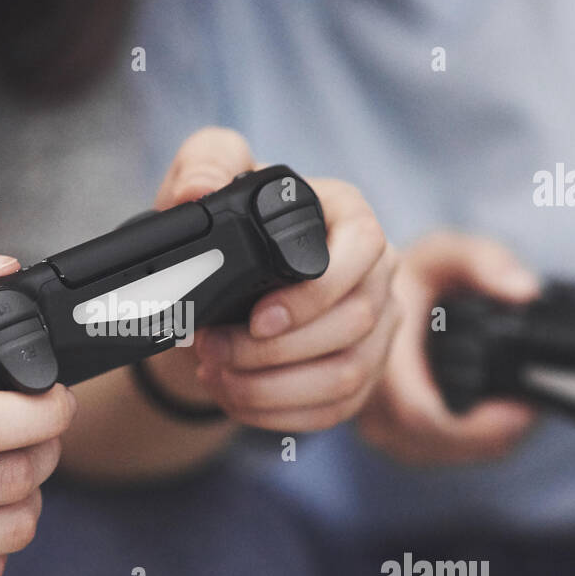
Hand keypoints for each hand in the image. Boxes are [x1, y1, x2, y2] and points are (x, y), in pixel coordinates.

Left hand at [144, 127, 399, 430]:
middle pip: (356, 322)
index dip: (315, 293)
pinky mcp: (361, 374)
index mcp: (349, 216)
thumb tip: (198, 190)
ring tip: (217, 375)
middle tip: (212, 350)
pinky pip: (335, 409)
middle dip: (276, 351)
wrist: (223, 281)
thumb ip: (206, 161)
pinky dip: (278, 413)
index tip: (256, 318)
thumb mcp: (209, 171)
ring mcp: (376, 328)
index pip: (364, 248)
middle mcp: (376, 272)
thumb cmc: (227, 221)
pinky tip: (236, 399)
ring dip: (273, 387)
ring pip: (347, 375)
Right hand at [358, 231, 540, 464]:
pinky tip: (490, 419)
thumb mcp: (443, 254)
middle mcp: (363, 398)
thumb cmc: (404, 276)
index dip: (476, 426)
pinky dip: (464, 443)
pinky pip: (427, 454)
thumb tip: (525, 291)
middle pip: (433, 444)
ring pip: (432, 454)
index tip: (522, 409)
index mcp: (376, 356)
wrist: (357, 296)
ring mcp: (370, 422)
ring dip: (480, 441)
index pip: (419, 414)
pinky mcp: (383, 434)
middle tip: (529, 407)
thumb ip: (485, 262)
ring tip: (515, 410)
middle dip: (491, 435)